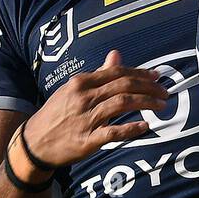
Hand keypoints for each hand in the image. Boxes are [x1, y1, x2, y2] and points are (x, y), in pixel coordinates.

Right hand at [22, 49, 167, 167]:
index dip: (140, 73)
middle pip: (123, 86)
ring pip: (122, 104)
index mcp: (81, 82)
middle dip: (148, 87)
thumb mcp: (73, 90)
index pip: (117, 72)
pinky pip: (114, 132)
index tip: (156, 76)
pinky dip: (132, 128)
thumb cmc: (57, 114)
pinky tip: (146, 126)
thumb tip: (116, 55)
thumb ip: (98, 74)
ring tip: (161, 105)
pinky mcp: (87, 140)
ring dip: (146, 103)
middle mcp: (84, 97)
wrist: (34, 142)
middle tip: (164, 91)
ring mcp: (86, 118)